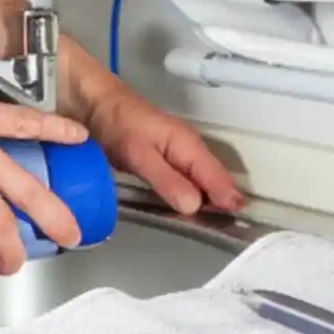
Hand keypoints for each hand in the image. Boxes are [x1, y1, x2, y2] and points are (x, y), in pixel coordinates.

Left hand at [84, 86, 243, 215]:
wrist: (95, 104)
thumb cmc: (118, 123)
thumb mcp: (140, 154)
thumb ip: (167, 179)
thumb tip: (194, 206)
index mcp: (188, 145)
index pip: (216, 176)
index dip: (227, 198)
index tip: (238, 220)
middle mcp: (189, 150)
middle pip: (213, 180)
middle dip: (224, 203)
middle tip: (233, 229)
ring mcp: (177, 155)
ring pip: (201, 181)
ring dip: (210, 202)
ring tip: (220, 226)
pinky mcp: (164, 162)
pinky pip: (186, 181)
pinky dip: (192, 195)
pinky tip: (191, 211)